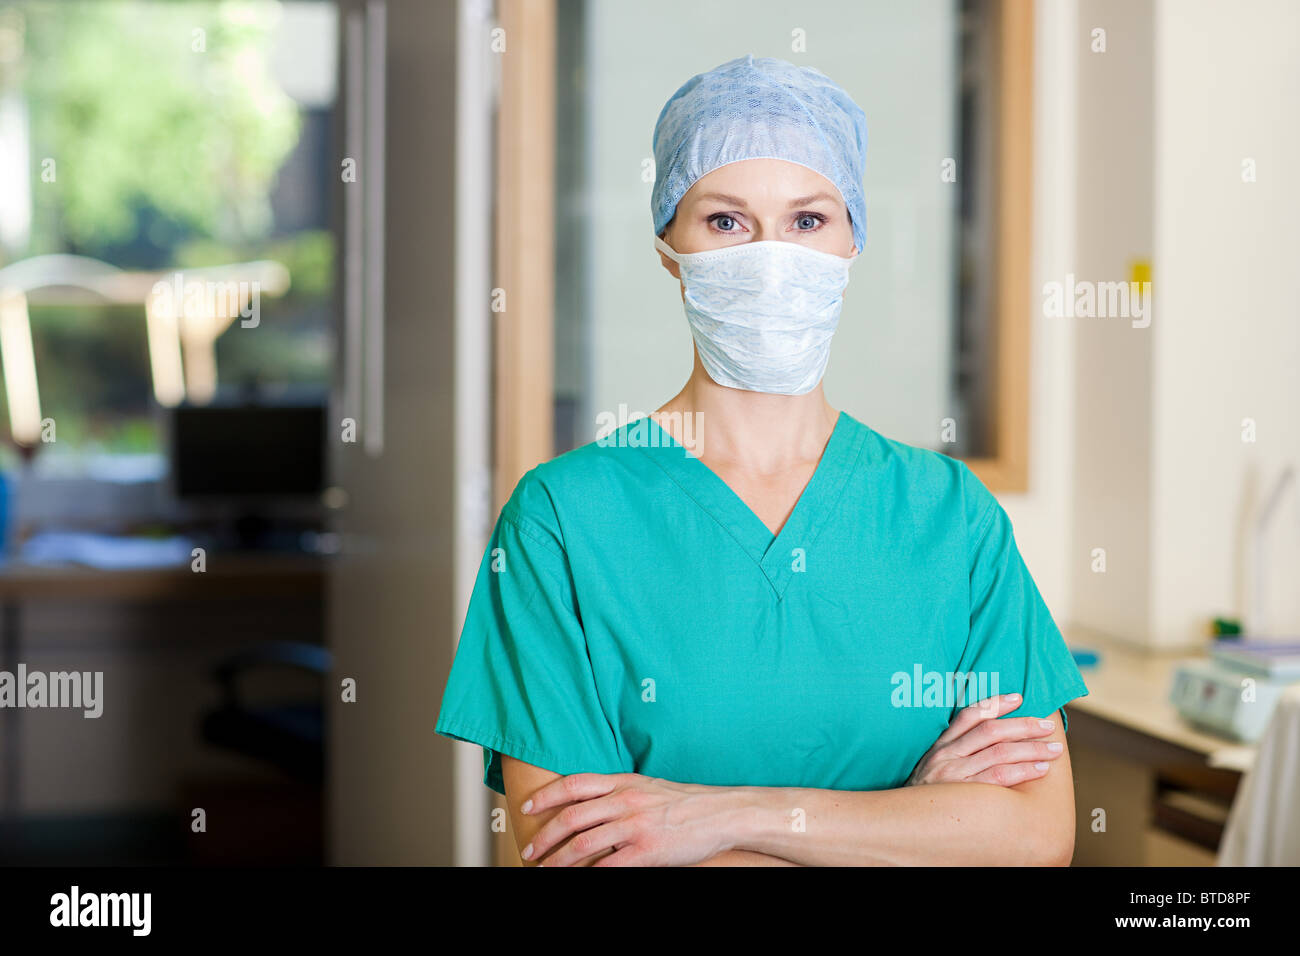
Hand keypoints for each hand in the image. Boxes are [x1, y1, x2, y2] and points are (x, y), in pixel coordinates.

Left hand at [518, 772, 735, 866]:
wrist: (720, 813)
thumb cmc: (684, 802)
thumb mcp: (647, 786)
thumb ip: (618, 791)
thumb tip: (587, 804)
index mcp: (623, 782)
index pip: (574, 784)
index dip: (546, 796)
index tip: (527, 806)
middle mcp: (625, 800)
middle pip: (571, 817)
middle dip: (544, 836)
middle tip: (530, 850)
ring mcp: (635, 826)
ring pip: (583, 844)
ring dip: (558, 860)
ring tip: (546, 869)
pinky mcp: (647, 851)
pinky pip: (609, 866)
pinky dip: (589, 873)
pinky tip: (580, 877)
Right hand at [905, 693, 1062, 786]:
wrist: (905, 821)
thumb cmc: (927, 794)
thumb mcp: (933, 766)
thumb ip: (955, 750)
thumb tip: (990, 736)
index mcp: (941, 745)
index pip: (969, 715)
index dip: (995, 704)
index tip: (1019, 697)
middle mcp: (948, 756)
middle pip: (991, 731)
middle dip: (1023, 726)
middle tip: (1047, 726)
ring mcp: (955, 774)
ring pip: (999, 753)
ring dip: (1031, 749)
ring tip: (1053, 750)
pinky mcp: (965, 794)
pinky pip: (998, 778)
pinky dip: (1023, 771)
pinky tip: (1040, 770)